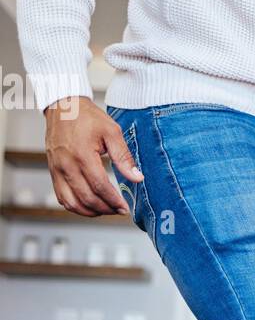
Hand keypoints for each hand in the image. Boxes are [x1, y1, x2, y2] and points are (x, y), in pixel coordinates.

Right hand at [44, 95, 142, 216]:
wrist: (63, 107)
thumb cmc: (86, 117)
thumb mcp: (111, 131)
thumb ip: (124, 156)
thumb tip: (137, 177)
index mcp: (82, 154)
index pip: (99, 186)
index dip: (114, 200)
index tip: (125, 207)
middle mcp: (66, 165)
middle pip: (86, 198)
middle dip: (106, 208)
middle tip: (119, 210)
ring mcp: (57, 170)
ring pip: (72, 203)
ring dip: (90, 211)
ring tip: (107, 210)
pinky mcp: (53, 172)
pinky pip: (62, 197)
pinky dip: (75, 206)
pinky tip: (89, 205)